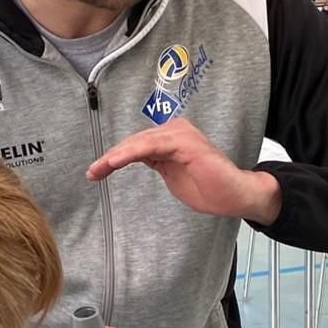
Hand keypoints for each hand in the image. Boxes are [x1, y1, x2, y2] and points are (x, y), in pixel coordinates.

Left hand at [87, 118, 282, 225]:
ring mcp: (180, 135)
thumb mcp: (172, 175)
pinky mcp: (185, 143)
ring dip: (116, 156)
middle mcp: (175, 131)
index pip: (137, 145)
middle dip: (111, 157)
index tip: (96, 171)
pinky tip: (115, 162)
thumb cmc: (210, 188)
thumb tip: (136, 158)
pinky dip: (130, 153)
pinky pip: (151, 146)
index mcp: (171, 139)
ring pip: (139, 142)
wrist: (235, 196)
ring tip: (99, 168)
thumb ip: (156, 163)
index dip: (115, 157)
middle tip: (92, 172)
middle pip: (135, 141)